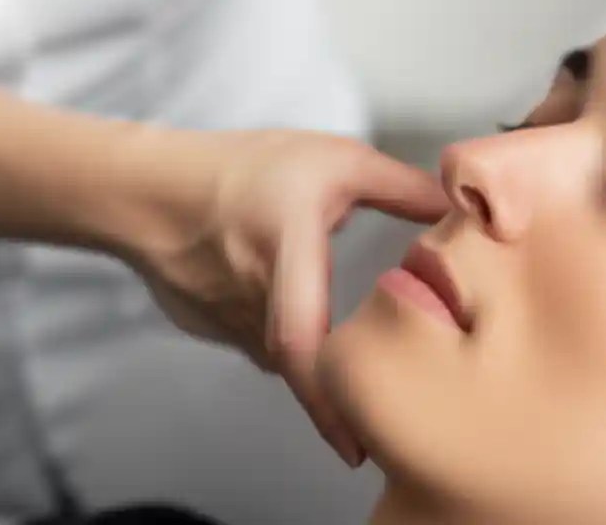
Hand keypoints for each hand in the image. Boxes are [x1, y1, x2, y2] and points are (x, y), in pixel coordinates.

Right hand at [119, 128, 447, 465]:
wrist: (148, 189)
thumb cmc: (241, 169)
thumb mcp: (331, 161)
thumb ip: (398, 187)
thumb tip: (457, 209)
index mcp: (286, 249)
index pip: (299, 335)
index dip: (327, 396)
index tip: (357, 445)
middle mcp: (254, 293)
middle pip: (303, 367)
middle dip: (339, 402)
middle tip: (376, 433)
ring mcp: (228, 320)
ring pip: (287, 361)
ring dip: (315, 370)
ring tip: (346, 370)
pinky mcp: (214, 329)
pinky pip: (263, 348)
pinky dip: (289, 348)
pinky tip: (296, 324)